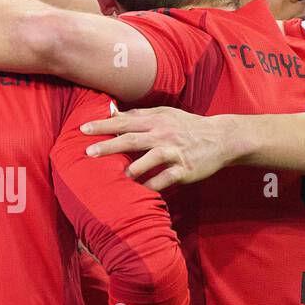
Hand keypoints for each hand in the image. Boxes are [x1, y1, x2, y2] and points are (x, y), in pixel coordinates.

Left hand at [80, 106, 240, 190]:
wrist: (221, 138)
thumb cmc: (187, 126)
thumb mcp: (165, 114)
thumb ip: (139, 114)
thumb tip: (112, 112)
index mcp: (156, 120)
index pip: (125, 121)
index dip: (103, 125)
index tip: (83, 129)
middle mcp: (163, 134)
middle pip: (132, 139)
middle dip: (110, 145)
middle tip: (89, 152)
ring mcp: (175, 152)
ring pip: (152, 158)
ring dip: (135, 167)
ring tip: (121, 175)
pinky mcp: (185, 169)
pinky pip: (167, 178)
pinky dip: (154, 185)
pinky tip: (140, 191)